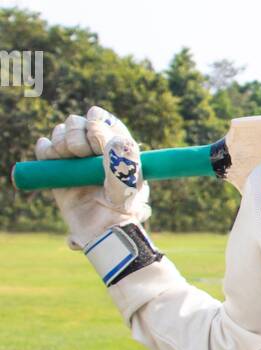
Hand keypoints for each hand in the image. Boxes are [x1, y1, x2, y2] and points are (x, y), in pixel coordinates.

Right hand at [34, 105, 151, 249]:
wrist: (102, 229)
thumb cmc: (122, 206)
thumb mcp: (128, 178)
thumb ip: (116, 150)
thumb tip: (93, 121)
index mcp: (118, 145)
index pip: (103, 120)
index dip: (96, 124)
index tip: (94, 140)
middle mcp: (96, 148)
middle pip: (78, 122)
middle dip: (77, 135)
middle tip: (81, 155)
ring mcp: (76, 157)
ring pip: (61, 131)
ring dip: (62, 142)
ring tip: (70, 161)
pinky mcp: (58, 167)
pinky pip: (45, 146)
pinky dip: (46, 150)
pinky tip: (56, 161)